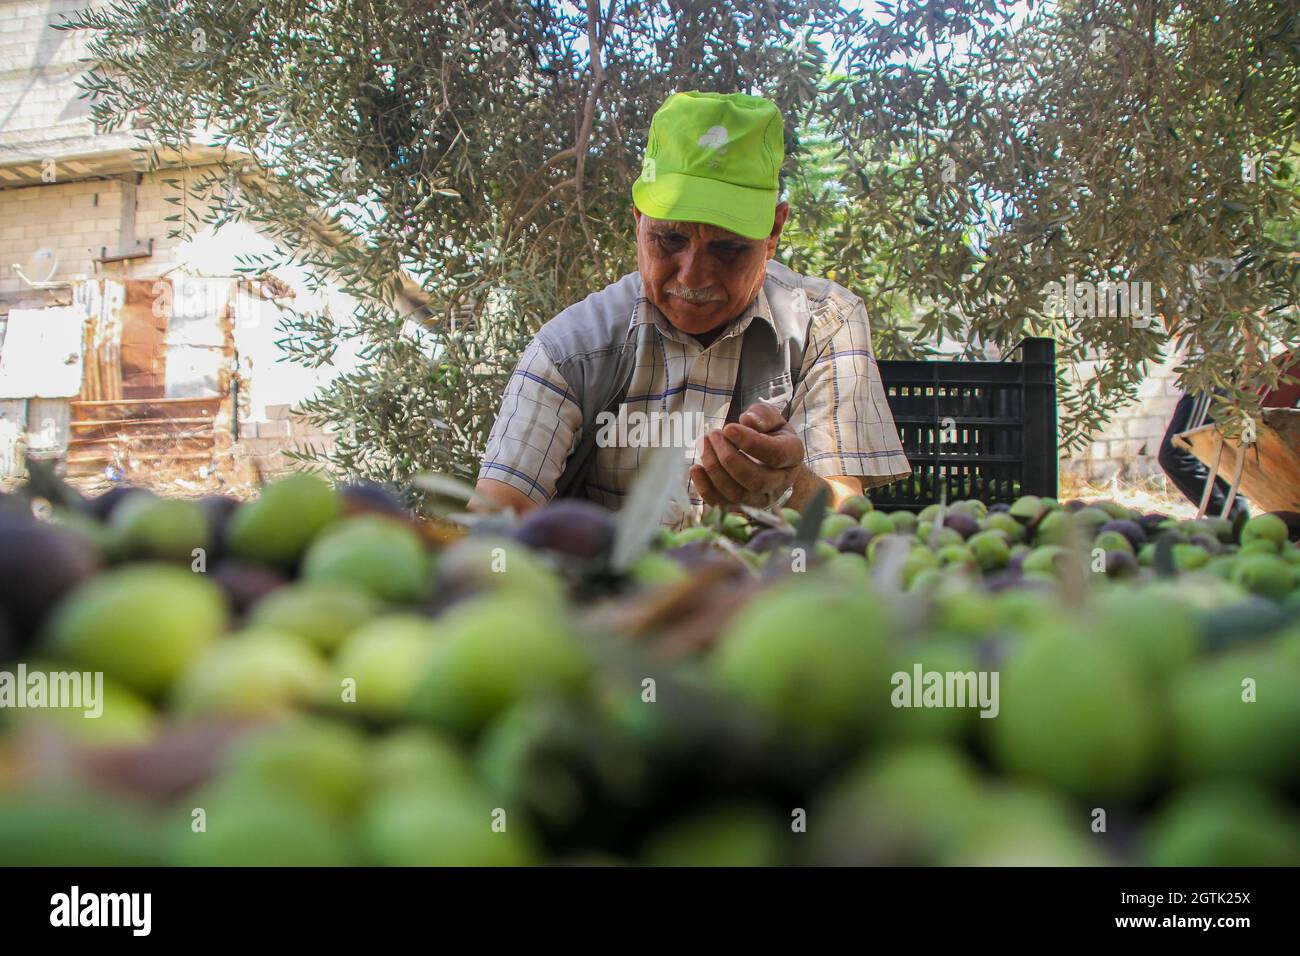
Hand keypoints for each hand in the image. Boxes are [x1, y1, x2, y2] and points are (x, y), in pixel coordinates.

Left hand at [690, 402, 804, 509]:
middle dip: (728, 458)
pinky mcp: (742, 506)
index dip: (750, 443)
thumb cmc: (770, 434)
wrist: (768, 454)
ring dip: (715, 469)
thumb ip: (763, 415)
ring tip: (703, 444)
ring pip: (737, 494)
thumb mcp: (771, 418)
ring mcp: (761, 498)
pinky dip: (705, 489)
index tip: (728, 428)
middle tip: (713, 435)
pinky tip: (695, 468)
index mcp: (792, 455)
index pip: (775, 454)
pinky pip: (722, 505)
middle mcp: (780, 481)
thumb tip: (749, 421)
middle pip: (755, 480)